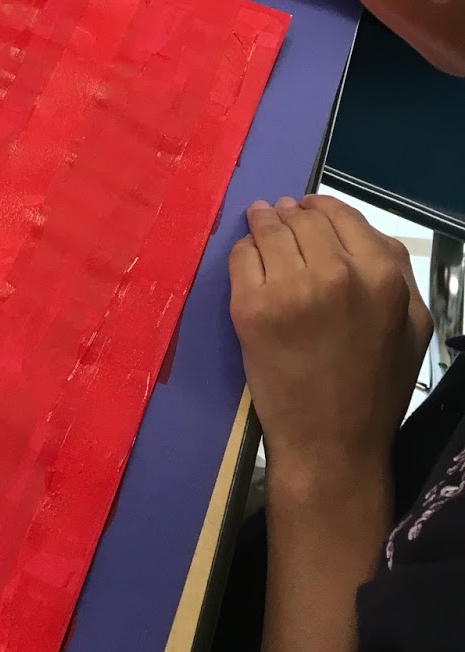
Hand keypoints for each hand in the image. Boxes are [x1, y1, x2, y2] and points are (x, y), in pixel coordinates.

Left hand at [229, 194, 431, 498]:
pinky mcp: (251, 308)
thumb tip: (363, 233)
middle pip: (302, 218)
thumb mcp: (411, 326)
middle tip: (276, 213)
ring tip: (257, 220)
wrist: (332, 444)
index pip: (341, 215)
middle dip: (288, 213)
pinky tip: (246, 255)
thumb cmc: (374, 388)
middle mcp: (336, 274)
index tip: (304, 207)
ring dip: (262, 222)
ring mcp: (290, 289)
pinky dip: (242, 251)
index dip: (319, 206)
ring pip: (268, 231)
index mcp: (381, 276)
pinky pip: (240, 257)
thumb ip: (396, 273)